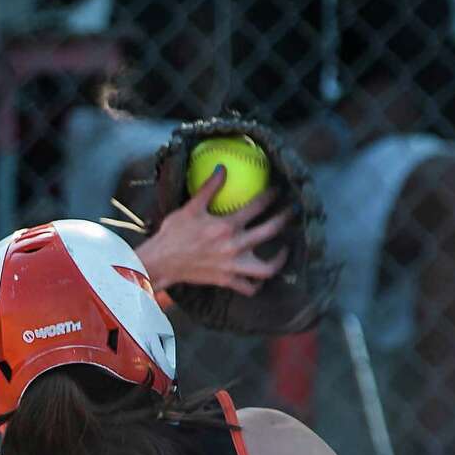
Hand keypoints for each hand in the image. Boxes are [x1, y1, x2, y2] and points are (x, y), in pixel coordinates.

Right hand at [139, 168, 290, 295]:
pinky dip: (257, 284)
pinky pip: (249, 287)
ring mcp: (232, 266)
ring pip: (267, 268)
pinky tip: (261, 276)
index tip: (278, 190)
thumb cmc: (174, 233)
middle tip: (293, 211)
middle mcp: (234, 246)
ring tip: (285, 250)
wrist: (161, 262)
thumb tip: (222, 168)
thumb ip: (209, 188)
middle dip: (285, 218)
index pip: (257, 207)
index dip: (271, 196)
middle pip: (270, 231)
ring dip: (280, 259)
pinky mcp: (227, 280)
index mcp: (226, 225)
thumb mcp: (190, 208)